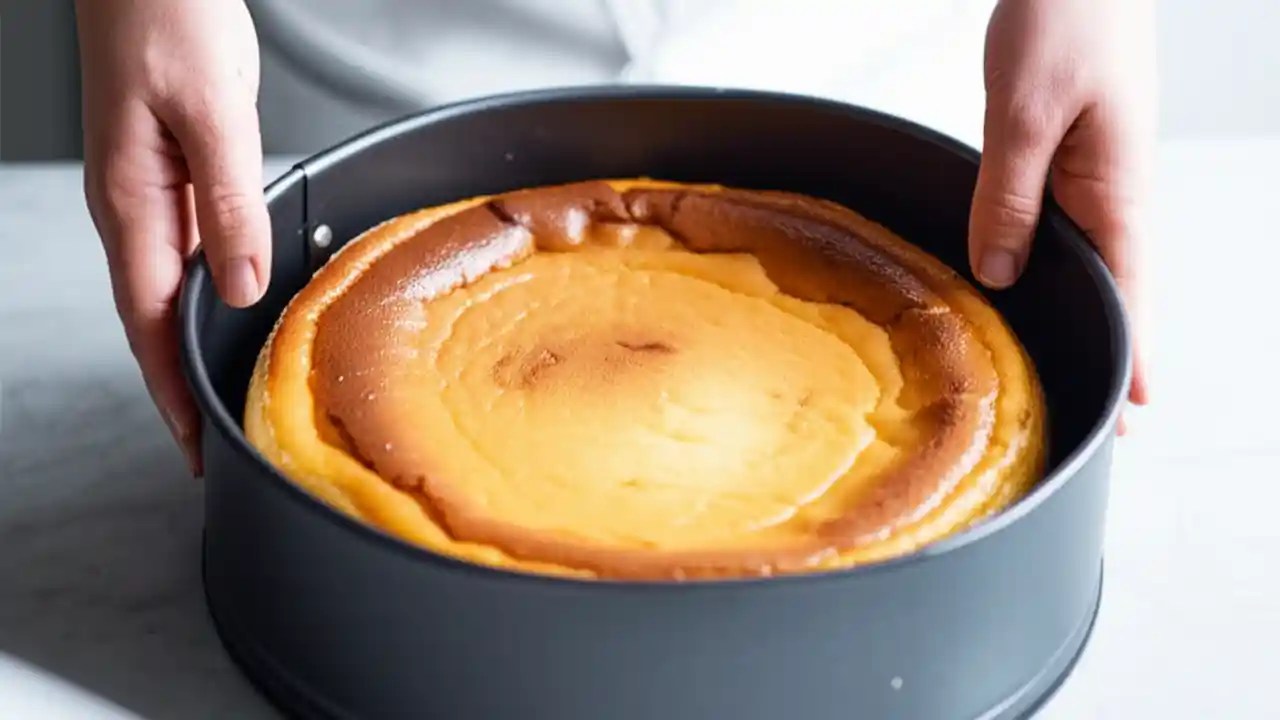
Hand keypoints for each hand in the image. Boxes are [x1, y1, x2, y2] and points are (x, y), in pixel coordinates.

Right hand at [76, 0, 270, 473]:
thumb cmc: (167, 19)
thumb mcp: (211, 110)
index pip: (150, 321)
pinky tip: (235, 311)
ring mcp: (153, 193)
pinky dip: (211, 295)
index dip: (172, 387)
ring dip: (196, 345)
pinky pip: (193, 252)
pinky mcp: (176, 175)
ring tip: (226, 394)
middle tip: (214, 442)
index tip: (193, 443)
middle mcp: (135, 208)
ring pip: (173, 290)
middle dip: (181, 385)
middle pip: (156, 319)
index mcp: (132, 203)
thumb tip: (241, 283)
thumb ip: (228, 200)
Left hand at [969, 0, 1155, 418]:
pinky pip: (1057, 221)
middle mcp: (1110, 189)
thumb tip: (1000, 273)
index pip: (1127, 291)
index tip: (1125, 413)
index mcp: (1115, 188)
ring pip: (1080, 257)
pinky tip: (1025, 281)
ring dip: (1073, 308)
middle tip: (1090, 414)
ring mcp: (1091, 172)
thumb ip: (1008, 196)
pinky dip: (1045, 260)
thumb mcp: (1024, 115)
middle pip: (1110, 285)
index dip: (1127, 353)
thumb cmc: (1066, 19)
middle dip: (1103, 346)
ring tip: (1060, 362)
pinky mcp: (1066, 153)